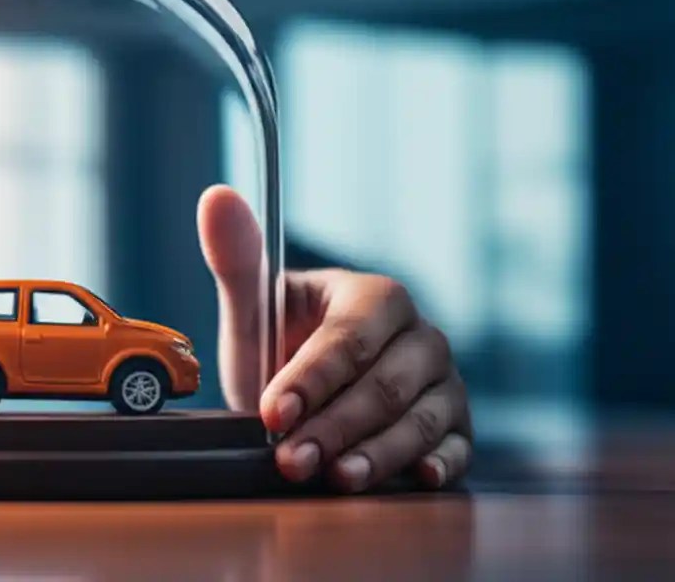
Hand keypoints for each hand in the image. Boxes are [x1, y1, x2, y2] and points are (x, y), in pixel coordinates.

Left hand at [199, 185, 471, 491]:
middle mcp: (419, 337)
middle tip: (291, 459)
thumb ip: (237, 259)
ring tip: (335, 478)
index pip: (349, 337)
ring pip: (420, 420)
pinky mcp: (455, 428)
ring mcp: (442, 384)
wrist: (302, 399)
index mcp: (376, 297)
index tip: (271, 411)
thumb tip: (216, 197)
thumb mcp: (251, 311)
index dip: (310, 377)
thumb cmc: (279, 347)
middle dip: (334, 425)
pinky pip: (457, 447)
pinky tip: (415, 478)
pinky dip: (438, 464)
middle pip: (386, 385)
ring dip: (376, 454)